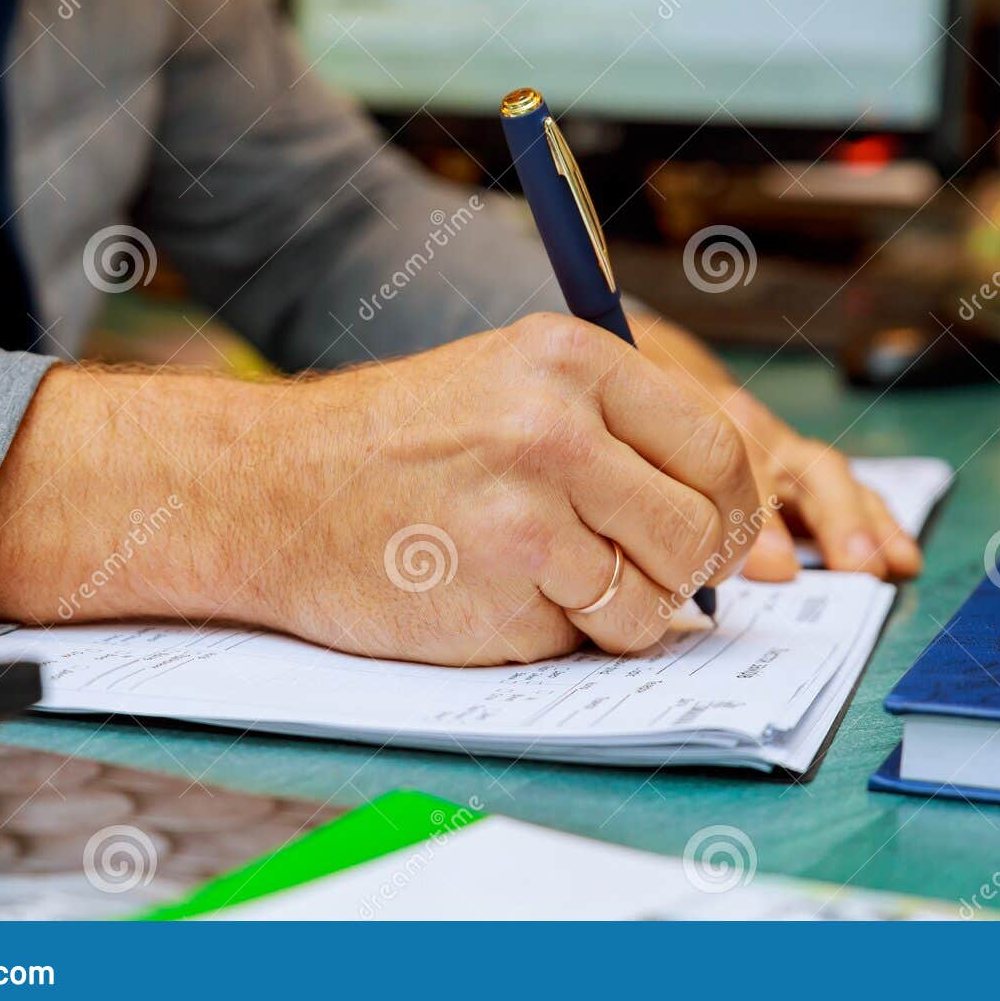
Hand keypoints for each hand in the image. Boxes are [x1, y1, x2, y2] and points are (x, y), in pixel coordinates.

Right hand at [0, 313, 762, 665]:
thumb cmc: (394, 444)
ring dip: (620, 611)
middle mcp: (556, 428)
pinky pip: (582, 640)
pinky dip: (554, 635)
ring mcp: (527, 516)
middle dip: (689, 568)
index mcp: (571, 360)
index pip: (718, 446)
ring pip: (652, 601)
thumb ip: (616, 427)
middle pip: (701, 529)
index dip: (732, 505)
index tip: (718, 532)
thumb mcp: (510, 382)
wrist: (267, 490)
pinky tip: (494, 594)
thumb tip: (725, 503)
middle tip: (651, 573)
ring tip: (553, 580)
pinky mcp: (498, 596)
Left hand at [630, 313, 920, 582]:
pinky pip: (849, 490)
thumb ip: (685, 500)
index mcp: (709, 423)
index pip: (742, 469)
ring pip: (829, 479)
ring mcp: (785, 447)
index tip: (779, 566)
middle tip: (856, 567)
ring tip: (890, 566)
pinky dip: (876, 523)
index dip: (761, 521)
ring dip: (861, 525)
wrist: (660, 381)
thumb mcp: (648, 449)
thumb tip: (759, 562)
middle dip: (833, 521)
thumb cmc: (647, 430)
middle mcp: (755, 431)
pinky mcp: (806, 464)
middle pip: (800, 472)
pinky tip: (904, 558)